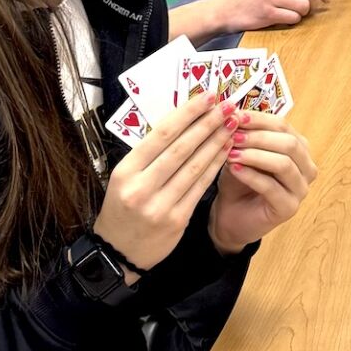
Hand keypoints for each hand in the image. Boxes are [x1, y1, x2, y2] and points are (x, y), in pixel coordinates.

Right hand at [94, 93, 236, 274]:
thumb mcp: (124, 178)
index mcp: (125, 171)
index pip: (162, 135)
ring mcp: (160, 205)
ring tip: (232, 124)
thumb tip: (183, 121)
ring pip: (195, 166)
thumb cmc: (123, 208)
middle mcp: (141, 187)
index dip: (188, 114)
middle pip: (181, 148)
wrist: (117, 252)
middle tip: (227, 105)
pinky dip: (215, 166)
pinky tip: (227, 150)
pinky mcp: (177, 220)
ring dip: (217, 142)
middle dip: (207, 123)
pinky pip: (201, 187)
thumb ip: (149, 155)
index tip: (207, 97)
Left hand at [208, 111, 317, 253]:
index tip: (235, 115)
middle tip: (233, 134)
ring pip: (284, 164)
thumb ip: (242, 134)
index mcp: (298, 149)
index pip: (284, 126)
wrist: (230, 216)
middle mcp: (306, 168)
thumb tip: (233, 111)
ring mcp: (300, 190)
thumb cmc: (238, 181)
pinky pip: (272, 187)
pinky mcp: (289, 208)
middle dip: (258, 137)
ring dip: (255, 155)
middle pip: (289, 144)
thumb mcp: (240, 152)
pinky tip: (234, 169)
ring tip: (231, 152)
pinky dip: (251, 176)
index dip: (260, 119)